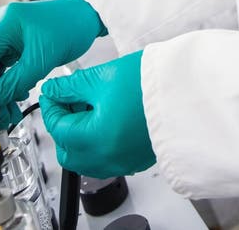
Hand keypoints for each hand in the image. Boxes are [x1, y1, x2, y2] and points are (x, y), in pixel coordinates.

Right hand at [0, 0, 105, 134]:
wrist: (87, 15)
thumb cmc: (70, 26)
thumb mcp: (42, 59)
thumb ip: (16, 82)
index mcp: (3, 26)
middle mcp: (1, 28)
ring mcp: (8, 35)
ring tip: (5, 114)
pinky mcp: (16, 43)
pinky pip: (4, 67)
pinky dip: (6, 85)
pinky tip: (14, 98)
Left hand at [39, 50, 154, 177]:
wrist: (187, 89)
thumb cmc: (150, 81)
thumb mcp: (103, 76)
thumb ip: (71, 86)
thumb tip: (53, 91)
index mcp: (96, 138)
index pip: (57, 127)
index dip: (51, 105)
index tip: (53, 91)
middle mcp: (108, 157)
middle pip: (68, 152)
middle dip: (62, 126)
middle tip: (68, 100)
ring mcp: (123, 162)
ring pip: (86, 159)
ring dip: (79, 136)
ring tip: (89, 107)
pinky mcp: (137, 160)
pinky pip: (106, 160)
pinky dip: (98, 144)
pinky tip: (106, 119)